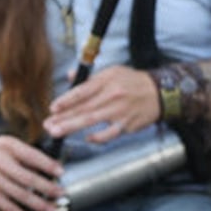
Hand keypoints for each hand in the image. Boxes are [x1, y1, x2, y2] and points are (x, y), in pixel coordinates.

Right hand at [0, 135, 64, 210]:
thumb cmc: (0, 154)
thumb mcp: (12, 148)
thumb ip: (30, 157)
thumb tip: (56, 168)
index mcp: (6, 145)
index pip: (31, 155)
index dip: (47, 165)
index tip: (61, 172)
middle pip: (26, 177)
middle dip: (46, 187)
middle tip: (61, 194)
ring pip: (17, 194)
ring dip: (37, 204)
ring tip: (52, 210)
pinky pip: (6, 207)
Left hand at [43, 65, 159, 143]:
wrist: (162, 93)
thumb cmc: (134, 82)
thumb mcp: (114, 71)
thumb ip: (90, 76)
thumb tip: (69, 75)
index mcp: (108, 80)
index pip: (83, 90)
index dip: (66, 100)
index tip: (53, 108)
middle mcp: (114, 95)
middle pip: (84, 108)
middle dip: (63, 117)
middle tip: (48, 125)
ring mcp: (121, 111)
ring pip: (92, 121)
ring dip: (72, 127)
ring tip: (57, 132)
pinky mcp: (128, 124)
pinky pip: (109, 134)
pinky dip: (97, 138)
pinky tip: (87, 138)